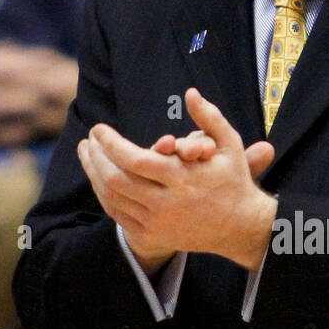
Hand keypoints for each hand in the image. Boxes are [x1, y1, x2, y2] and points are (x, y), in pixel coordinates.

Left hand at [77, 87, 277, 273]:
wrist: (241, 226)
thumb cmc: (233, 180)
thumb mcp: (230, 145)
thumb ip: (210, 117)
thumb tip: (190, 92)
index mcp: (184, 179)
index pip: (135, 159)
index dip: (110, 143)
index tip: (99, 128)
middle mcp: (168, 204)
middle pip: (116, 179)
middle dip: (95, 157)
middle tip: (89, 140)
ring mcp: (159, 223)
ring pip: (112, 198)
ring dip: (94, 173)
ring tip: (87, 154)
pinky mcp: (153, 236)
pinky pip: (118, 214)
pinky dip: (104, 194)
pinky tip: (99, 177)